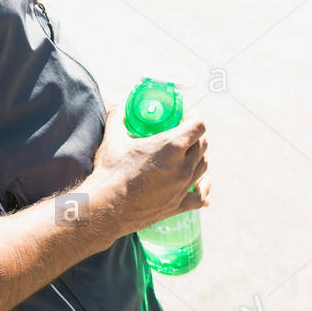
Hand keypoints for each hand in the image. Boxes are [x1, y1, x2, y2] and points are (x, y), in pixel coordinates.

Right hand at [88, 103, 210, 239]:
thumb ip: (117, 116)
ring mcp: (183, 187)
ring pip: (203, 167)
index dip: (193, 118)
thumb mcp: (113, 138)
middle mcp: (182, 166)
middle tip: (183, 132)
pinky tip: (202, 184)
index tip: (184, 117)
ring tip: (188, 153)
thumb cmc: (111, 171)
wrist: (108, 208)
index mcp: (171, 146)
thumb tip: (117, 102)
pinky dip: (203, 188)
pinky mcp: (179, 205)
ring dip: (199, 156)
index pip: (198, 127)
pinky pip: (200, 196)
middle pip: (203, 145)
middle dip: (196, 136)